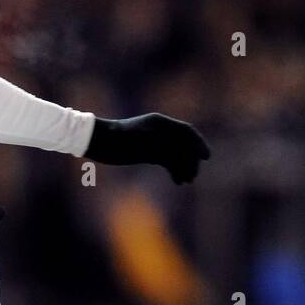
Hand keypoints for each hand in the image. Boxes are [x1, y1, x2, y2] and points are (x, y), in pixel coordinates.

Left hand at [85, 113, 210, 183]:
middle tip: (193, 176)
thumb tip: (181, 158)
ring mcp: (153, 141)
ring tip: (187, 181)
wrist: (97, 142)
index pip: (186, 131)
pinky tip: (178, 181)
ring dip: (183, 166)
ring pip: (175, 154)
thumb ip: (163, 150)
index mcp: (159, 123)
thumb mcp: (142, 145)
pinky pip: (165, 160)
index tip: (206, 157)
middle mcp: (159, 131)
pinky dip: (172, 169)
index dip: (198, 143)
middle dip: (191, 160)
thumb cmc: (117, 140)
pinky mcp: (147, 152)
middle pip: (183, 144)